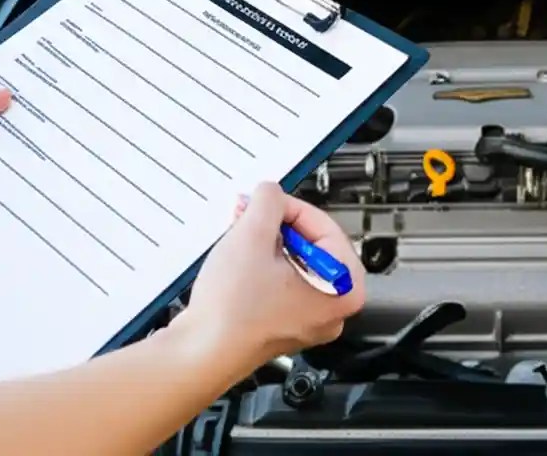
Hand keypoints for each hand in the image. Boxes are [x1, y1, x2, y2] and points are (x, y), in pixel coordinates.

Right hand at [168, 183, 363, 373]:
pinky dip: (261, 266)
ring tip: (240, 238)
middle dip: (276, 225)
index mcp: (345, 289)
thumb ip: (269, 202)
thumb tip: (272, 193)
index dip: (289, 208)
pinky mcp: (284, 324)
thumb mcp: (252, 236)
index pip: (324, 227)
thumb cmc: (232, 314)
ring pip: (293, 263)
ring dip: (266, 243)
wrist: (201, 353)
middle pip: (310, 245)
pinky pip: (281, 283)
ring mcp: (309, 319)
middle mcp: (334, 309)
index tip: (267, 201)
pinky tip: (239, 262)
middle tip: (250, 215)